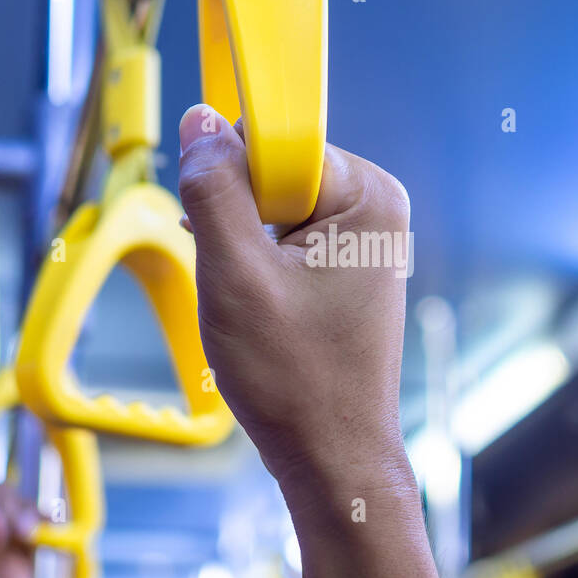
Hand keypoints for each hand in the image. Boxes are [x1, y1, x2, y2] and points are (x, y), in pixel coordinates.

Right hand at [176, 105, 413, 512]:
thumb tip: (200, 120)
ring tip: (252, 304)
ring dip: (242, 247)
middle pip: (275, 173)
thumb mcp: (234, 275)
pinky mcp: (347, 268)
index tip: (224, 234)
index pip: (277, 141)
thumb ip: (214, 190)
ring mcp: (364, 240)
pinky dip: (256, 265)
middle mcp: (377, 208)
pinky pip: (284, 238)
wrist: (333, 457)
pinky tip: (257, 307)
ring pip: (271, 208)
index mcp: (370, 196)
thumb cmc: (295, 378)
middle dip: (237, 219)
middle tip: (239, 281)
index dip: (235, 182)